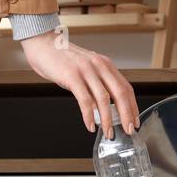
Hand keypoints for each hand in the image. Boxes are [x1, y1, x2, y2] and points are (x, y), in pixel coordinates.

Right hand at [21, 32, 139, 137]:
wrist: (43, 44)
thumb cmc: (62, 59)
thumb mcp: (85, 70)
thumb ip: (96, 85)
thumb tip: (103, 109)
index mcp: (105, 65)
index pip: (126, 87)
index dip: (132, 106)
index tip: (134, 121)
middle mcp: (99, 66)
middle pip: (120, 93)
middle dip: (126, 115)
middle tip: (129, 130)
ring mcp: (86, 71)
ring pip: (104, 99)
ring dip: (108, 119)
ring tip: (109, 133)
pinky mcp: (72, 76)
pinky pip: (84, 100)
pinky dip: (89, 116)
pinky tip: (90, 126)